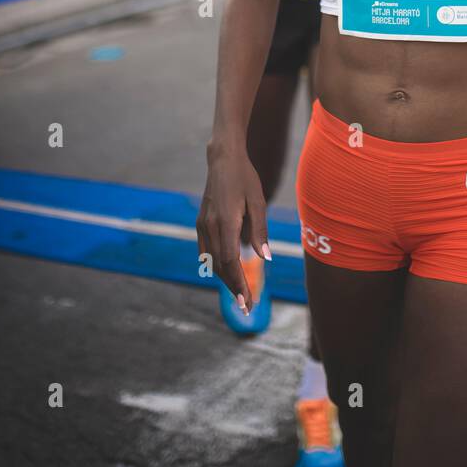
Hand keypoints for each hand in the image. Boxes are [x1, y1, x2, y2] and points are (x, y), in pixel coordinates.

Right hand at [196, 141, 269, 312]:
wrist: (222, 159)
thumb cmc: (245, 178)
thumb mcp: (258, 201)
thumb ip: (260, 230)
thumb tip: (265, 258)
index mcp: (226, 221)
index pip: (231, 261)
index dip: (239, 284)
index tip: (247, 303)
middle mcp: (210, 226)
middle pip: (220, 266)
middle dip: (233, 288)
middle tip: (247, 307)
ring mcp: (202, 225)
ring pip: (211, 261)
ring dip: (225, 280)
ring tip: (240, 294)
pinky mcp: (201, 223)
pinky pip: (206, 251)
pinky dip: (216, 266)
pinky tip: (227, 273)